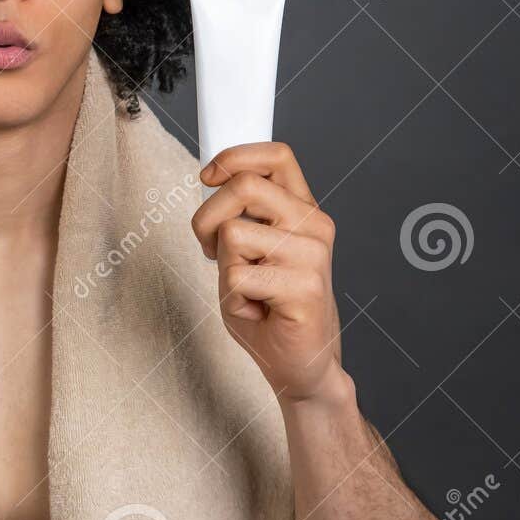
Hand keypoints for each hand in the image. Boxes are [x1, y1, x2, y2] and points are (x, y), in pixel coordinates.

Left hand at [191, 142, 343, 403]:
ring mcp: (312, 254)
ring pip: (233, 233)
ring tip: (247, 289)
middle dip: (206, 218)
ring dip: (224, 267)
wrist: (300, 364)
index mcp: (302, 210)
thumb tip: (213, 179)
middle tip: (211, 252)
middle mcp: (313, 225)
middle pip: (243, 186)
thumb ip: (239, 215)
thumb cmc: (269, 308)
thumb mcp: (249, 251)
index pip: (276, 155)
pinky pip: (236, 276)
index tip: (207, 177)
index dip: (234, 157)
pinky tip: (257, 310)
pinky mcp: (304, 286)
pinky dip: (232, 299)